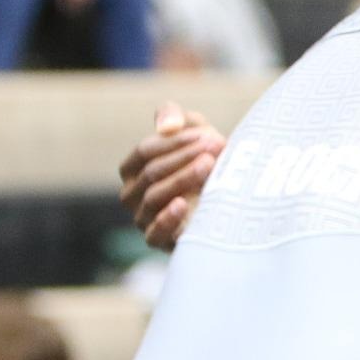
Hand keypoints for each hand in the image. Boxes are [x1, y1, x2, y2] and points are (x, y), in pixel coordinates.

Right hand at [119, 103, 225, 248]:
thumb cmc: (205, 162)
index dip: (175, 143)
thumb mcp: (194, 133)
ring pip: (155, 197)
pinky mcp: (159, 241)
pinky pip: (153, 234)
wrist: (227, 204)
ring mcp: (143, 218)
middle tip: (217, 148)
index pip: (145, 151)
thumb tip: (167, 127)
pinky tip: (183, 204)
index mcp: (133, 168)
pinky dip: (166, 220)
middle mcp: (132, 194)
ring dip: (183, 179)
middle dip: (185, 158)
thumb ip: (176, 118)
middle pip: (152, 172)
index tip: (207, 136)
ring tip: (210, 166)